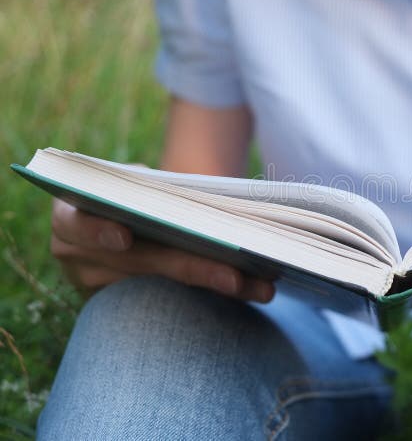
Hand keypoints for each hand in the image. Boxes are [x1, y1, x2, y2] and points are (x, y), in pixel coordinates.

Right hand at [50, 198, 274, 301]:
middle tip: (236, 275)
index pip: (74, 223)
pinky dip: (216, 297)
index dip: (96, 230)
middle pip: (139, 265)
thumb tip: (207, 199)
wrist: (135, 213)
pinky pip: (172, 306)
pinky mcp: (121, 309)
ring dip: (217, 288)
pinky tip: (251, 292)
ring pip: (163, 292)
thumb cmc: (139, 190)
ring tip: (261, 287)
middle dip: (192, 268)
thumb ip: (156, 189)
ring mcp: (97, 286)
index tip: (125, 237)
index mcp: (69, 214)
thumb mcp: (139, 182)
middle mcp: (75, 255)